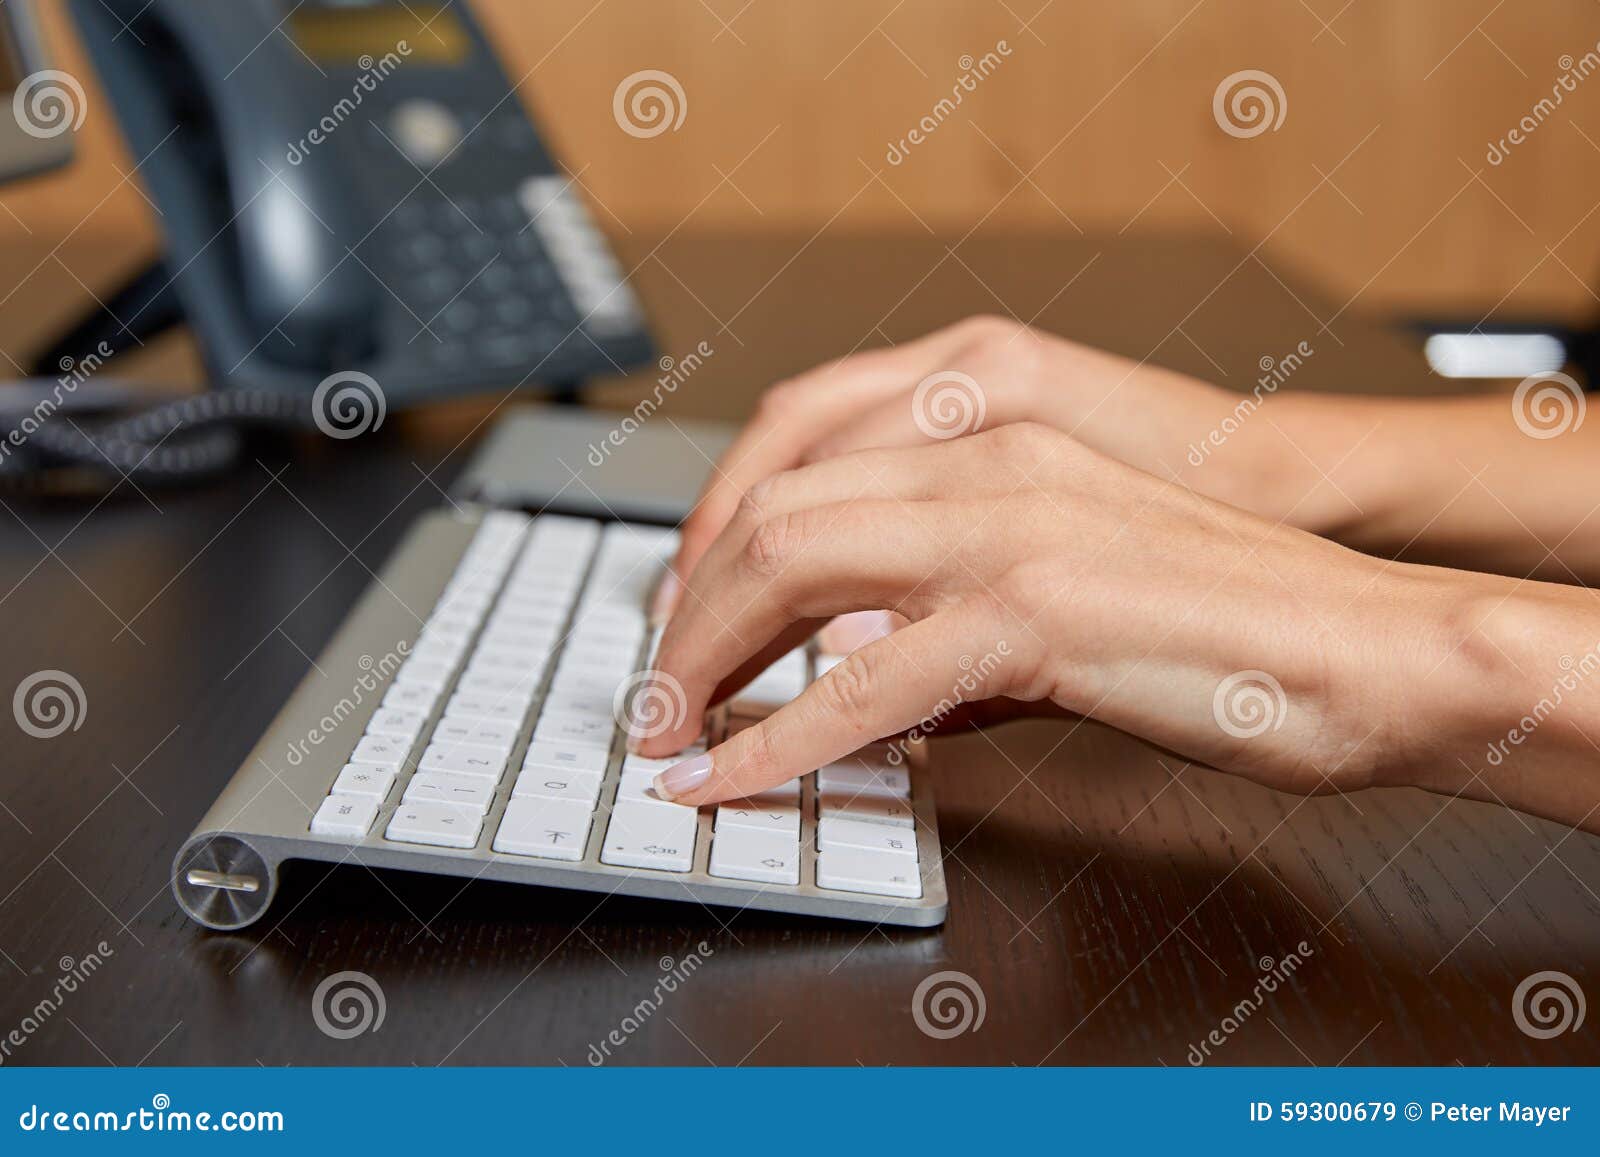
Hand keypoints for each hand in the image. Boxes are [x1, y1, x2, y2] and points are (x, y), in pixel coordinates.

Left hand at [637, 424, 1442, 805]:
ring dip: (706, 661)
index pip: (801, 468)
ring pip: (791, 567)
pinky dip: (776, 744)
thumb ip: (956, 628)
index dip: (715, 549)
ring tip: (668, 734)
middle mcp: (989, 462)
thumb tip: (864, 688)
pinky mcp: (1033, 613)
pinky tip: (731, 783)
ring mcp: (1007, 528)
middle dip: (687, 611)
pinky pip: (861, 686)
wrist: (1365, 648)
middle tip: (655, 693)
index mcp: (995, 441)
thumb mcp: (1067, 597)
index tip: (684, 626)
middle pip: (772, 512)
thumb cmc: (1230, 627)